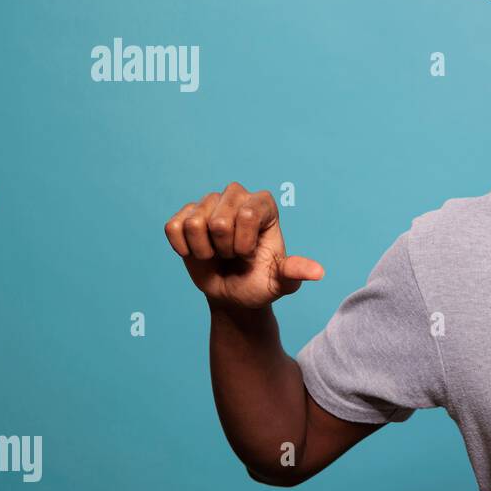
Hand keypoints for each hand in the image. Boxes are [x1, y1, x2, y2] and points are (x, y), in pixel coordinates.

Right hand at [163, 182, 323, 309]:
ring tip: (217, 254)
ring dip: (204, 250)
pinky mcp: (185, 214)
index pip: (248, 214)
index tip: (250, 254)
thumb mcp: (280, 283)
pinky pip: (173, 227)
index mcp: (265, 205)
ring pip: (194, 224)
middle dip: (224, 249)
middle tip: (232, 256)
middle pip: (219, 221)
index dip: (245, 244)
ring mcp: (209, 202)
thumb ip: (295, 273)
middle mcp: (237, 195)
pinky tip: (197, 253)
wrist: (233, 294)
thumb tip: (318, 273)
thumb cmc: (259, 284)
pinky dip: (183, 248)